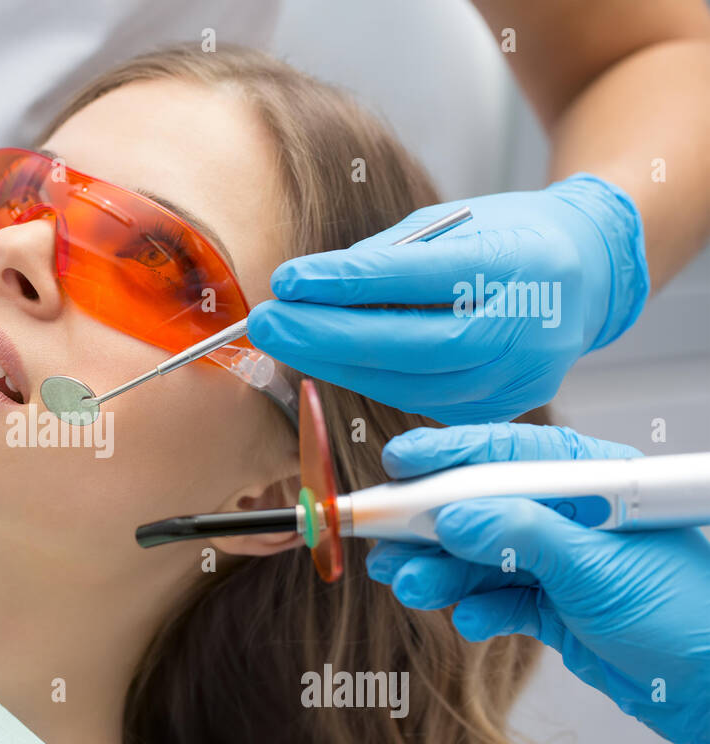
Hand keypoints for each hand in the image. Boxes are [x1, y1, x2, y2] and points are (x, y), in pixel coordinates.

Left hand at [246, 175, 648, 423]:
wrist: (585, 275)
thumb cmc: (507, 239)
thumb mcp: (454, 224)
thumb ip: (386, 257)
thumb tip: (308, 286)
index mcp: (520, 266)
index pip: (419, 280)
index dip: (347, 284)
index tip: (288, 280)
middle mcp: (525, 331)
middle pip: (411, 346)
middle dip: (327, 337)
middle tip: (267, 322)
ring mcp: (515, 380)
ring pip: (408, 383)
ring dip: (334, 363)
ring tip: (283, 339)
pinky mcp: (497, 410)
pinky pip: (417, 400)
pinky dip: (365, 379)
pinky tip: (324, 359)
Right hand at [367, 423, 709, 743]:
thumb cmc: (689, 616)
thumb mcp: (600, 568)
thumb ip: (524, 536)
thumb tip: (455, 516)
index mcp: (591, 483)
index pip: (507, 455)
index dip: (448, 456)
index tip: (397, 464)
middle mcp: (570, 516)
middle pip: (479, 507)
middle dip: (427, 526)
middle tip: (383, 540)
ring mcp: (559, 562)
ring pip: (478, 557)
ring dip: (440, 572)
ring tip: (409, 585)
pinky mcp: (552, 607)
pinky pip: (496, 600)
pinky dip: (475, 610)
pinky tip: (468, 619)